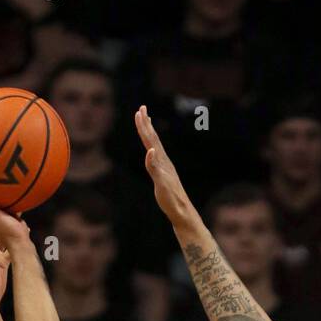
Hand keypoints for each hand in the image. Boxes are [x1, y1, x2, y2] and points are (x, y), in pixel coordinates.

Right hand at [134, 104, 193, 227]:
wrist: (182, 211)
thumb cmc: (171, 199)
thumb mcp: (161, 184)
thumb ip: (154, 167)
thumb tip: (150, 150)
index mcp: (161, 161)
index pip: (150, 140)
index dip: (144, 126)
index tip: (138, 111)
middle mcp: (164, 161)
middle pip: (153, 139)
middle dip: (146, 124)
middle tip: (141, 108)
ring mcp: (165, 167)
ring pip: (156, 145)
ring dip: (150, 133)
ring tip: (147, 121)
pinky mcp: (165, 174)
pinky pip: (157, 155)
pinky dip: (152, 147)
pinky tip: (152, 148)